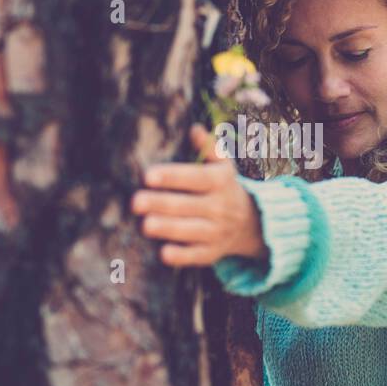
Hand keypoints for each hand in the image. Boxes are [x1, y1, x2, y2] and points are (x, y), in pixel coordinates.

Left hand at [132, 124, 268, 266]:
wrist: (251, 223)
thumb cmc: (224, 187)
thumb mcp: (222, 165)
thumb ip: (209, 147)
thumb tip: (195, 129)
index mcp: (220, 182)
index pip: (195, 178)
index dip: (172, 177)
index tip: (148, 176)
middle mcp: (220, 207)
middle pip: (187, 205)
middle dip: (161, 204)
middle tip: (136, 202)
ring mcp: (217, 231)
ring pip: (190, 231)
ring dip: (168, 228)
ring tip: (145, 225)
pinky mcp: (212, 252)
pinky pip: (196, 256)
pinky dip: (182, 256)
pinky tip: (164, 253)